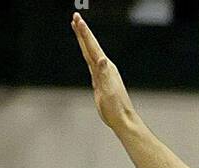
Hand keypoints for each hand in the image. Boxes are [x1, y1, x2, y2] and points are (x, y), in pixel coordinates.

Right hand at [72, 13, 135, 130]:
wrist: (123, 119)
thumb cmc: (115, 107)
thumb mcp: (108, 91)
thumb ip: (104, 74)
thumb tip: (102, 59)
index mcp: (104, 68)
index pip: (92, 47)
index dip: (84, 33)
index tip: (77, 20)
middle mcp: (104, 67)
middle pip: (91, 46)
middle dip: (83, 32)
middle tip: (75, 17)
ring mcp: (103, 73)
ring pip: (91, 52)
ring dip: (84, 40)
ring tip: (78, 28)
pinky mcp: (102, 80)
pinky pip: (92, 62)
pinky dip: (88, 54)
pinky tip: (87, 53)